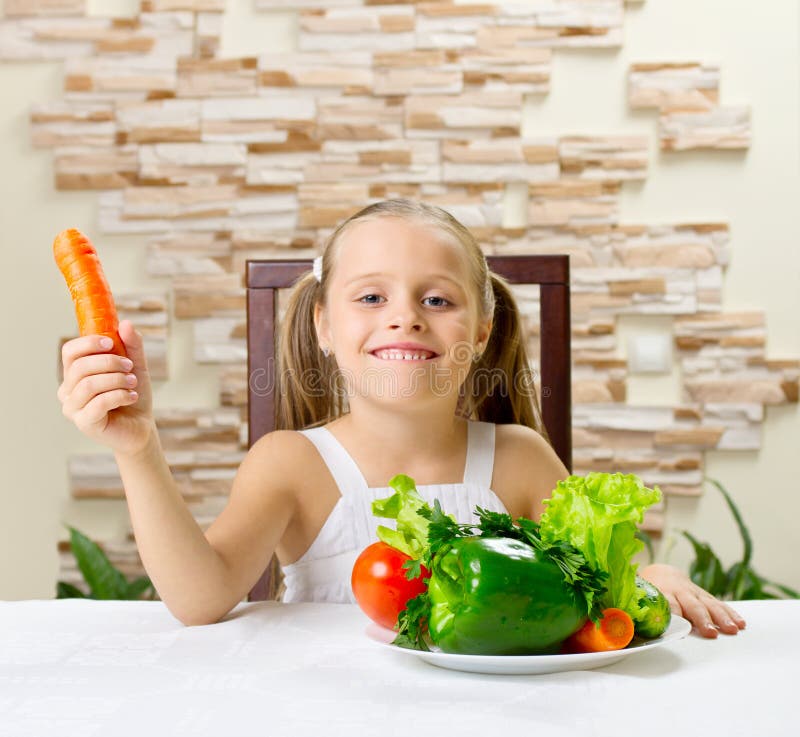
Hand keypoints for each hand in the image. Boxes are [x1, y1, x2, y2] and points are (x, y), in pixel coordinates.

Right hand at [58, 320, 154, 455]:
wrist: (141, 426)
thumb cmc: (132, 394)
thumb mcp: (136, 366)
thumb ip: (132, 345)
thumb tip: (126, 323)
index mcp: (75, 373)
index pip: (70, 351)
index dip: (88, 343)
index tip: (111, 342)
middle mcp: (67, 390)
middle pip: (80, 366)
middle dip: (110, 362)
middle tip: (130, 367)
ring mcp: (72, 408)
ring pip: (88, 384)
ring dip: (116, 380)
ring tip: (132, 383)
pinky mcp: (84, 423)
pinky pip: (98, 403)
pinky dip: (119, 395)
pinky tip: (132, 397)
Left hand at [639, 563, 745, 637]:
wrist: (662, 573)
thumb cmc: (648, 591)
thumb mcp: (638, 598)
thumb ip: (634, 611)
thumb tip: (622, 624)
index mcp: (659, 592)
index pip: (666, 603)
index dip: (672, 615)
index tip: (677, 627)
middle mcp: (678, 591)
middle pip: (691, 605)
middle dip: (701, 618)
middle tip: (711, 632)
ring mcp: (694, 592)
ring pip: (709, 604)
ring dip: (721, 617)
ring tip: (732, 630)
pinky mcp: (705, 595)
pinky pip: (719, 604)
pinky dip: (730, 613)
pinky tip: (741, 623)